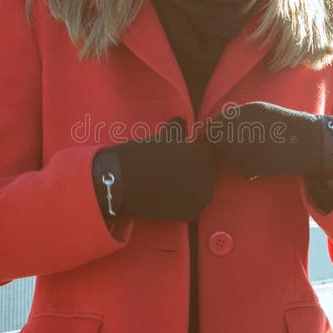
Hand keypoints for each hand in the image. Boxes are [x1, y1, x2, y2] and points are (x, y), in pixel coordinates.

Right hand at [93, 118, 216, 220]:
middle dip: (197, 174)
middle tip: (175, 175)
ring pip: (204, 193)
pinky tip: (170, 200)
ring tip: (173, 188)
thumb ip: (177, 129)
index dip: (195, 157)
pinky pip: (195, 209)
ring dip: (194, 191)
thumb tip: (180, 120)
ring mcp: (199, 195)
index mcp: (201, 152)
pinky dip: (186, 207)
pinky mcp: (190, 213)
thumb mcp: (161, 137)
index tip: (180, 160)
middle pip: (209, 174)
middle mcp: (205, 173)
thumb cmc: (141, 155)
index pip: (208, 154)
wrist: (123, 181)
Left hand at [208, 102, 332, 180]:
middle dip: (226, 146)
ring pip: (230, 158)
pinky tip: (266, 160)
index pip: (212, 127)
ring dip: (239, 157)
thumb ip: (236, 117)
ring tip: (260, 151)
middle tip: (246, 145)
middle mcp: (240, 131)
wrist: (309, 143)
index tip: (216, 138)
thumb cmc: (285, 123)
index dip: (211, 134)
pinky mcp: (251, 168)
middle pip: (219, 144)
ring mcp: (243, 151)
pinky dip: (251, 168)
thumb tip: (210, 127)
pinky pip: (243, 169)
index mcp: (242, 113)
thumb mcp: (261, 110)